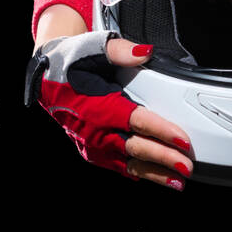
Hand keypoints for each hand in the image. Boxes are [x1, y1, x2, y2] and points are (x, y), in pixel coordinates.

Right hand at [25, 31, 195, 189]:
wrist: (45, 81)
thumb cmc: (71, 64)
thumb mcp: (94, 49)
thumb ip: (121, 51)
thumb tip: (144, 52)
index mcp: (97, 106)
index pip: (136, 121)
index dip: (161, 131)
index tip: (183, 139)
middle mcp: (95, 131)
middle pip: (135, 148)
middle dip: (163, 159)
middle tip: (186, 166)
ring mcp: (93, 145)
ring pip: (129, 164)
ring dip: (155, 174)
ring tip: (178, 183)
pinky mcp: (93, 153)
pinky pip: (120, 167)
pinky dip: (140, 173)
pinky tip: (157, 178)